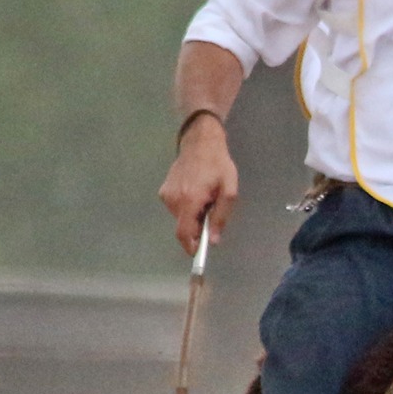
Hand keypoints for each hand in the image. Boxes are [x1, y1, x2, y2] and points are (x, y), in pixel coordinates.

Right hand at [161, 115, 238, 253]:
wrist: (200, 141)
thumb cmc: (218, 164)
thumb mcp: (229, 191)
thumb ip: (220, 217)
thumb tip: (213, 240)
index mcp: (189, 200)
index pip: (183, 232)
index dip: (190, 246)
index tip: (197, 252)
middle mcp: (173, 199)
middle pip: (183, 225)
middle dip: (197, 225)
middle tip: (211, 208)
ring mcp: (166, 194)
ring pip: (180, 216)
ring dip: (193, 214)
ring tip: (205, 196)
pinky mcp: (164, 190)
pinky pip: (176, 207)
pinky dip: (186, 206)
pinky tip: (196, 191)